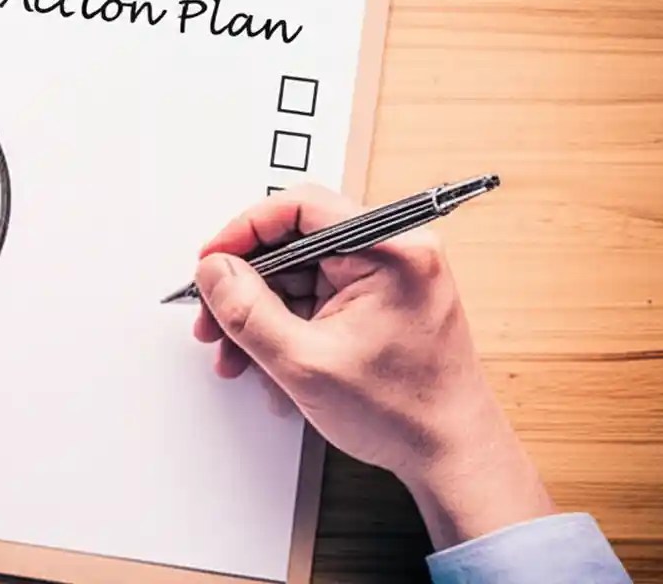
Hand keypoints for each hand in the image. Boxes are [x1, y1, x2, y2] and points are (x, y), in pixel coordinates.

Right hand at [192, 184, 553, 549]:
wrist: (450, 455)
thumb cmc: (405, 413)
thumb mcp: (305, 363)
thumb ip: (248, 311)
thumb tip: (214, 272)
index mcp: (390, 251)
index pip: (300, 207)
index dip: (244, 230)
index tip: (213, 260)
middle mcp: (395, 252)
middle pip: (294, 243)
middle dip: (246, 285)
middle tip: (214, 316)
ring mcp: (389, 276)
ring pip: (300, 274)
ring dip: (260, 312)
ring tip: (237, 353)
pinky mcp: (381, 299)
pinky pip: (318, 296)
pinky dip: (287, 325)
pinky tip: (270, 359)